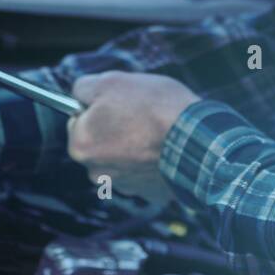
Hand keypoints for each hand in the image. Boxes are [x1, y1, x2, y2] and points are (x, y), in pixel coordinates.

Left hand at [67, 71, 198, 202]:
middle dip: (113, 128)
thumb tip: (79, 94)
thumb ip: (83, 87)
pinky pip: (143, 172)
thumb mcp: (111, 81)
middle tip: (137, 114)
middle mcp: (95, 172)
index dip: (97, 106)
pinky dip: (150, 161)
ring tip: (154, 131)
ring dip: (132, 145)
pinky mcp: (149, 193)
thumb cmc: (153, 108)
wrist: (196, 140)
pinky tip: (164, 148)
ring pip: (121, 157)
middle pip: (98, 141)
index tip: (117, 102)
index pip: (77, 118)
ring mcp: (123, 186)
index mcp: (80, 145)